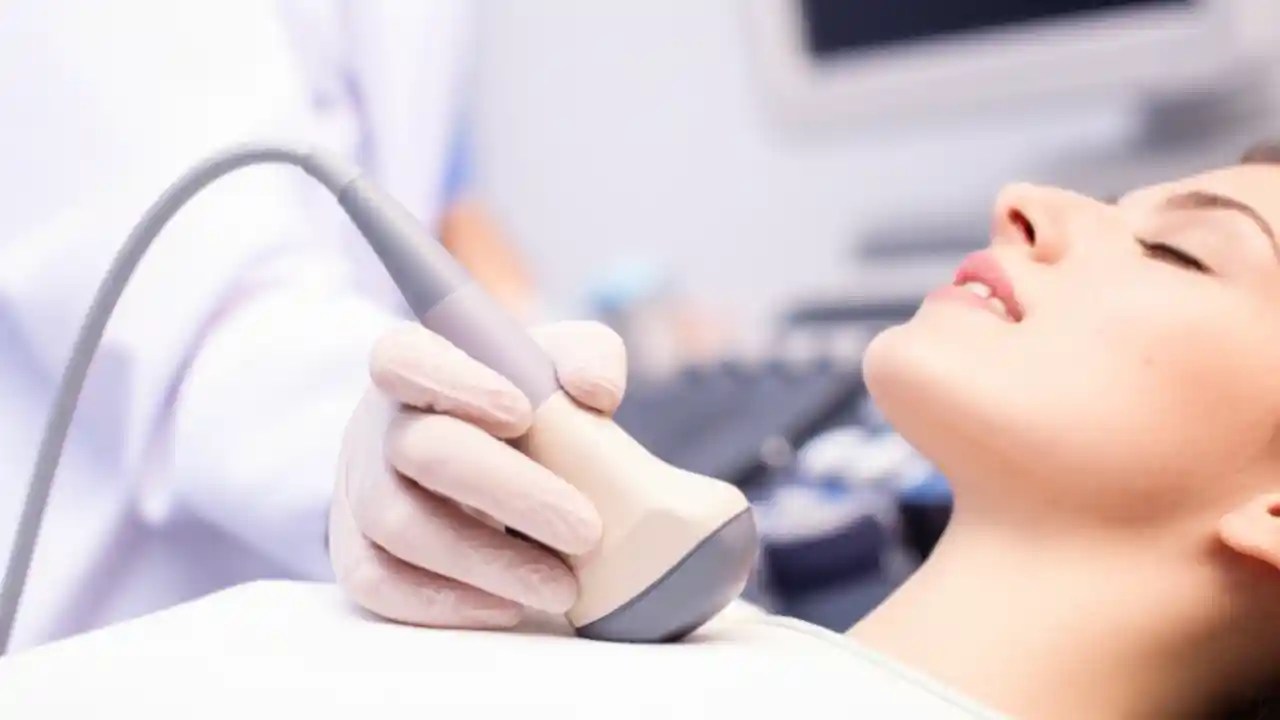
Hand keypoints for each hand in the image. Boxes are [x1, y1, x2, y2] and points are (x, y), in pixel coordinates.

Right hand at [329, 321, 627, 627]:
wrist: (490, 470)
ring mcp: (360, 492)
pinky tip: (506, 607)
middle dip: (509, 492)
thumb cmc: (521, 408)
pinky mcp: (358, 554)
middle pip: (420, 450)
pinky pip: (379, 584)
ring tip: (560, 586)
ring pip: (398, 525)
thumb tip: (595, 391)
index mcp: (415, 365)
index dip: (455, 383)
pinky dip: (443, 602)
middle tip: (585, 530)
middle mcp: (378, 426)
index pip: (405, 357)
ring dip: (486, 562)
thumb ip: (588, 356)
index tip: (522, 414)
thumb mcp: (559, 366)